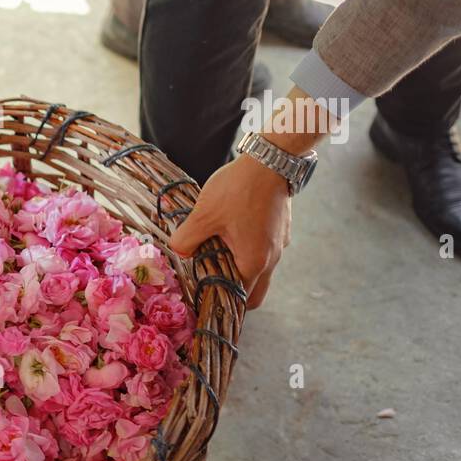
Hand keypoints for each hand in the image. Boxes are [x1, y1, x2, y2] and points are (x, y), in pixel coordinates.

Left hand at [170, 155, 291, 308]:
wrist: (270, 160)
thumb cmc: (238, 190)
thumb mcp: (203, 216)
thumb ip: (186, 240)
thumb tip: (180, 253)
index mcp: (254, 262)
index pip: (242, 300)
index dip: (222, 300)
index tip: (204, 294)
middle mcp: (272, 259)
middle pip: (253, 290)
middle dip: (232, 288)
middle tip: (209, 275)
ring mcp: (279, 244)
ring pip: (259, 269)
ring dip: (238, 266)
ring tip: (215, 249)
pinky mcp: (280, 230)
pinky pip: (263, 250)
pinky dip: (248, 250)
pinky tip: (229, 232)